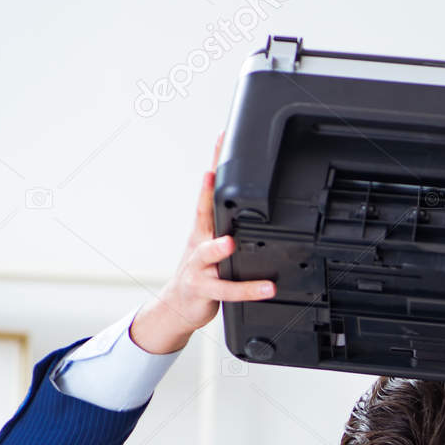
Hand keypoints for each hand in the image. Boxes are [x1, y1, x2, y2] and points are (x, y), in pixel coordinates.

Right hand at [131, 133, 276, 354]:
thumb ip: (229, 224)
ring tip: (229, 242)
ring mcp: (198, 266)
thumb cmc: (200, 273)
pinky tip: (266, 287)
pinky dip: (248, 289)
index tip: (222, 139)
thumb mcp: (213, 244)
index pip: (209, 191)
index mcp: (204, 229)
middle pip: (202, 211)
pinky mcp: (204, 290)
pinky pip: (228, 290)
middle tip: (211, 172)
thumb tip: (252, 203)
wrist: (178, 306)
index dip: (214, 164)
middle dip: (206, 190)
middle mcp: (199, 243)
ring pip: (207, 254)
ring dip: (217, 248)